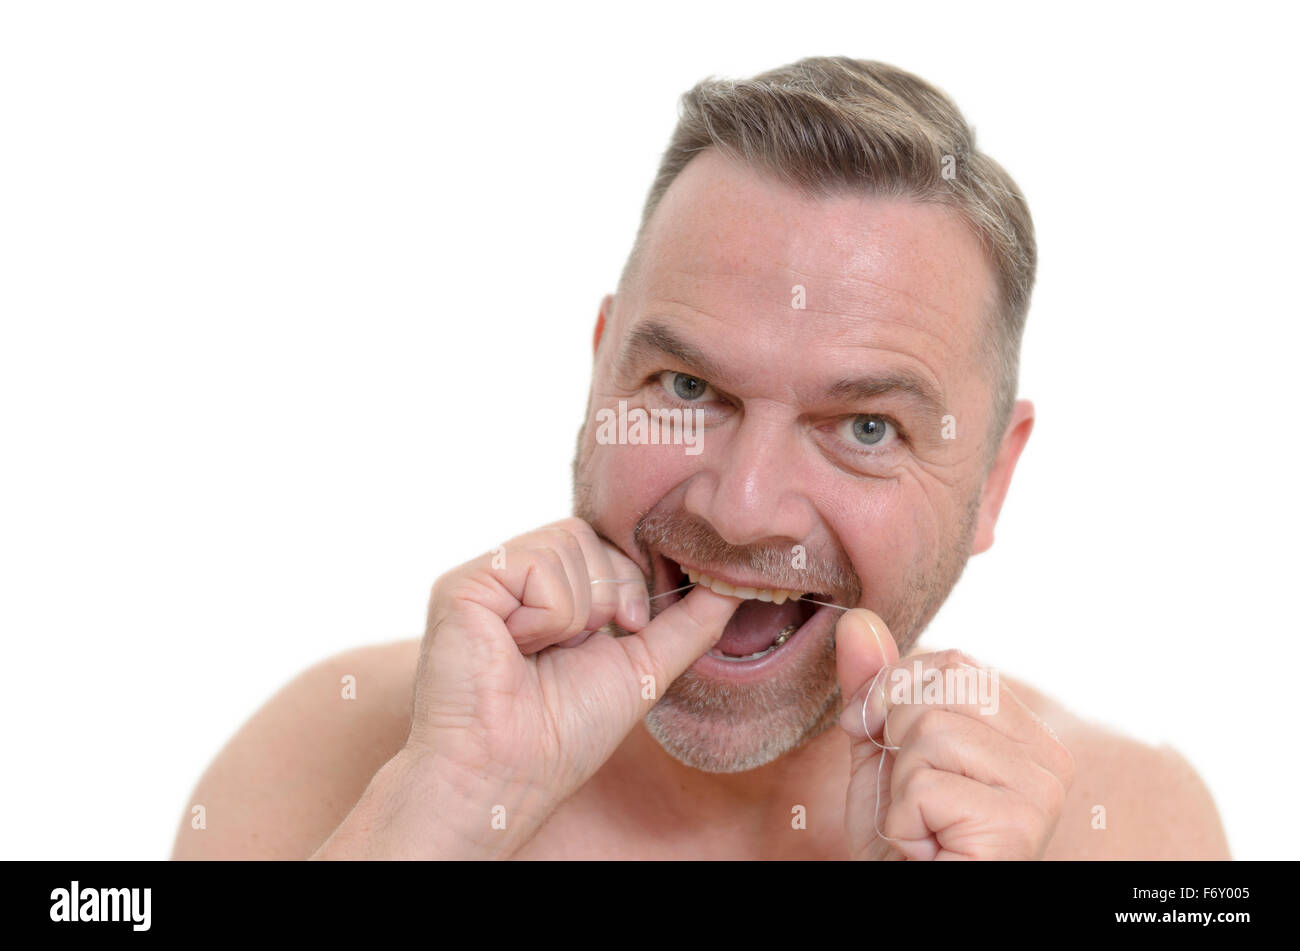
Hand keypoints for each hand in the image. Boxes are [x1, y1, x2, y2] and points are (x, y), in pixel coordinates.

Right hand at [395, 516, 738, 856]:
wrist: (510, 773)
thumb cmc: (563, 733)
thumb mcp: (645, 666)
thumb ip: (688, 622)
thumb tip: (732, 584)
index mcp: (547, 589)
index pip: (605, 543)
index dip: (628, 586)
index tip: (622, 632)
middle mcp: (512, 577)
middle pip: (589, 536)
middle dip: (607, 597)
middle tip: (576, 648)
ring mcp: (486, 578)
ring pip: (568, 543)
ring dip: (577, 612)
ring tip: (542, 653)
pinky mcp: (462, 585)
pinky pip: (537, 565)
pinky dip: (547, 617)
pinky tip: (518, 650)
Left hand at [835, 609, 1074, 859]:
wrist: (911, 901)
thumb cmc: (904, 842)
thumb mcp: (878, 753)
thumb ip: (873, 687)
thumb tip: (856, 618)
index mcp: (1024, 732)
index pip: (951, 661)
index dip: (893, 696)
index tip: (886, 748)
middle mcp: (1048, 758)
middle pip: (939, 687)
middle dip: (895, 739)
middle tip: (909, 797)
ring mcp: (1040, 792)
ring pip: (929, 732)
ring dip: (898, 787)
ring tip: (922, 825)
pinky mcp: (1019, 826)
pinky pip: (924, 784)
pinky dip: (903, 822)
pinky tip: (927, 850)